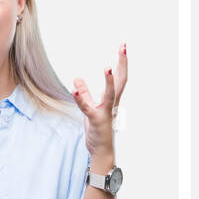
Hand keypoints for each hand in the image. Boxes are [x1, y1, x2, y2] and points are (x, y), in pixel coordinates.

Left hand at [72, 44, 126, 161]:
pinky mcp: (96, 120)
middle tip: (123, 47)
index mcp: (112, 99)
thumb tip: (77, 80)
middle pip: (121, 80)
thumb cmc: (98, 129)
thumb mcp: (89, 109)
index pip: (120, 77)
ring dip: (109, 81)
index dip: (122, 62)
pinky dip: (81, 99)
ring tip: (107, 67)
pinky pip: (88, 108)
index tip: (123, 46)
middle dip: (122, 63)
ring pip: (110, 94)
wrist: (102, 151)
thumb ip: (84, 94)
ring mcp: (105, 112)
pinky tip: (75, 90)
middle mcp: (112, 103)